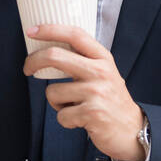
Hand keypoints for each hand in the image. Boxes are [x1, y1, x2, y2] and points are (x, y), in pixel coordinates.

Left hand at [23, 23, 145, 160]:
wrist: (132, 130)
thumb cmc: (111, 100)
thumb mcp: (105, 73)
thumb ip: (84, 61)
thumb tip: (49, 51)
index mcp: (103, 58)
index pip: (75, 34)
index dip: (50, 30)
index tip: (32, 31)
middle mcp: (101, 71)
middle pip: (55, 56)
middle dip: (33, 61)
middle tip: (27, 68)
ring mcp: (96, 92)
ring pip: (52, 92)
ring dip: (57, 103)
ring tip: (74, 106)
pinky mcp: (92, 113)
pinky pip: (61, 115)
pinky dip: (66, 120)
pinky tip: (80, 120)